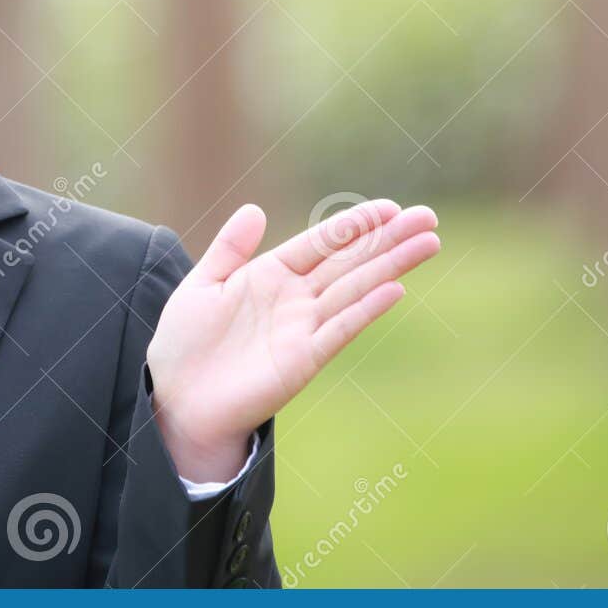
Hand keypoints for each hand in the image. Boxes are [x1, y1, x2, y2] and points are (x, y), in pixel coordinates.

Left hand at [146, 200, 440, 480]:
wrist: (179, 400)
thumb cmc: (185, 344)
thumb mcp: (202, 285)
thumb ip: (229, 248)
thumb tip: (254, 208)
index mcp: (269, 275)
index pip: (321, 243)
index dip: (354, 225)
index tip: (389, 207)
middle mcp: (294, 298)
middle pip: (349, 261)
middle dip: (387, 239)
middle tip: (428, 218)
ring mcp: (302, 327)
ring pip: (355, 288)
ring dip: (390, 266)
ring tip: (428, 243)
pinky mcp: (303, 359)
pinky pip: (340, 328)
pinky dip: (366, 309)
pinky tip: (395, 289)